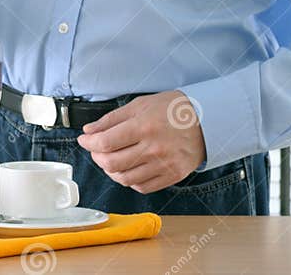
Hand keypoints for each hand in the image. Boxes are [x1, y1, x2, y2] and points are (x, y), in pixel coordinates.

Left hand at [76, 90, 206, 193]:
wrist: (206, 120)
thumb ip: (111, 119)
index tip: (84, 140)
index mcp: (144, 126)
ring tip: (110, 159)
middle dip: (97, 157)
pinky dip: (129, 180)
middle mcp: (154, 148)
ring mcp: (164, 165)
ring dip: (110, 170)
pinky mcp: (172, 176)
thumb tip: (89, 131)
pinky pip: (141, 186)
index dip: (89, 143)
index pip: (105, 142)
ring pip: (124, 178)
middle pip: (112, 164)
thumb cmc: (171, 109)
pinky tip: (128, 168)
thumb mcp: (139, 105)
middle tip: (96, 150)